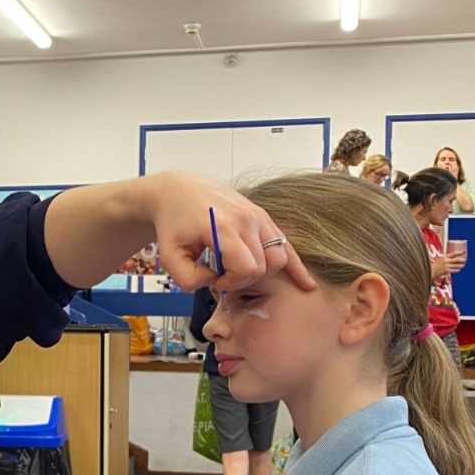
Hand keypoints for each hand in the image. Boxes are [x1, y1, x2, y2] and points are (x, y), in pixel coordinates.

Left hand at [144, 172, 315, 292]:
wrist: (180, 190)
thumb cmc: (174, 222)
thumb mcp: (169, 254)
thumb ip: (187, 279)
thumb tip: (214, 282)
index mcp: (224, 227)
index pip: (247, 269)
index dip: (232, 283)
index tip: (215, 279)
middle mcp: (247, 220)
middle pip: (264, 266)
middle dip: (245, 280)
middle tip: (224, 276)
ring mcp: (258, 216)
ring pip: (279, 257)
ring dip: (263, 272)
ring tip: (239, 271)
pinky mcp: (263, 217)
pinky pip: (286, 244)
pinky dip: (295, 265)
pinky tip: (305, 284)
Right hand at [431, 254, 463, 278]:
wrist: (431, 270)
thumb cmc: (436, 265)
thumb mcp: (441, 260)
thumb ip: (447, 259)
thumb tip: (454, 259)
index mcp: (445, 257)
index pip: (453, 253)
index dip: (459, 253)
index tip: (463, 252)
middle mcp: (446, 261)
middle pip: (456, 260)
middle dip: (462, 260)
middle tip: (465, 260)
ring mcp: (446, 266)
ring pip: (456, 265)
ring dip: (461, 265)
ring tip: (463, 265)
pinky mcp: (447, 271)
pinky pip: (454, 270)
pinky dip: (457, 270)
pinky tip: (459, 270)